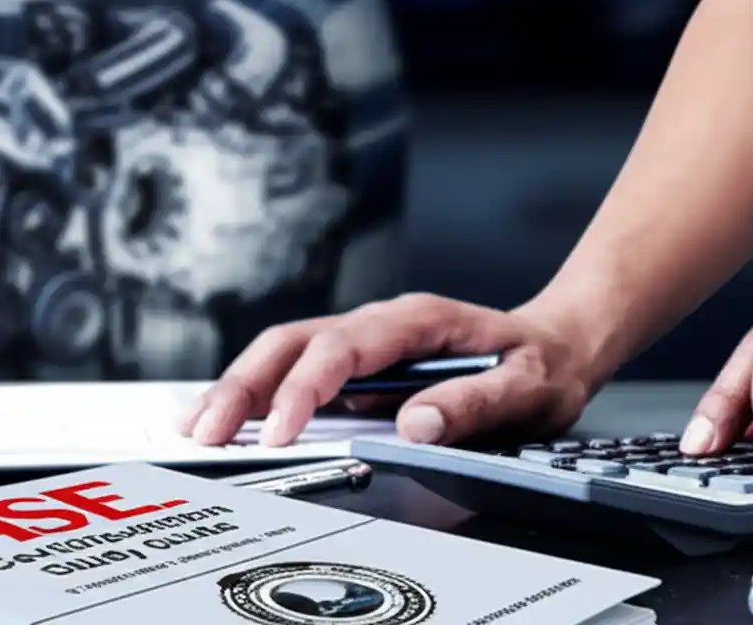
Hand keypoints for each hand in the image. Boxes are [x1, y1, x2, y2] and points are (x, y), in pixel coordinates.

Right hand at [177, 293, 596, 446]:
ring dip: (239, 386)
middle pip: (294, 341)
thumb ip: (474, 403)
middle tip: (208, 431)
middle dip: (245, 385)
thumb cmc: (539, 364)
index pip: (344, 348)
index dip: (305, 389)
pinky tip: (233, 418)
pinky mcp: (357, 362)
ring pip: (284, 350)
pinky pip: (296, 367)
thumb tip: (416, 424)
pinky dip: (258, 391)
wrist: (553, 345)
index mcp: (417, 320)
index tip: (280, 433)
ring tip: (199, 425)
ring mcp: (364, 339)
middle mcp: (380, 322)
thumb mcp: (527, 387)